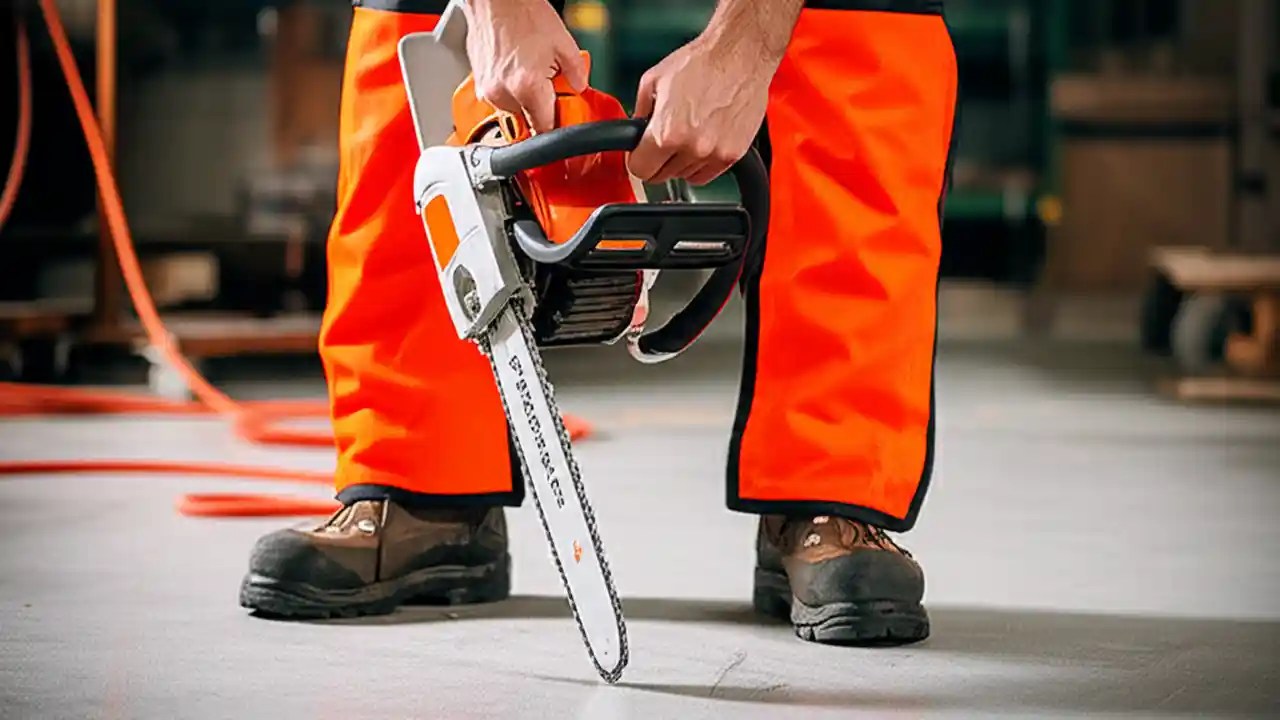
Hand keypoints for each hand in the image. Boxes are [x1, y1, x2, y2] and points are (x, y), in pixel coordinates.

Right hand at [463, 0, 587, 132]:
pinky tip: (517, 69)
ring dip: (525, 100)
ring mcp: (487, 91)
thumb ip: (578, 75)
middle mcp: (503, 94)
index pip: (546, 129)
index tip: (563, 122)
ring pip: (513, 112)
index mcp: (526, 87)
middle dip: (542, 109)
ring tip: (530, 71)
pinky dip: (510, 90)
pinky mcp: (478, 84)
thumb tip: (579, 91)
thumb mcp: (564, 44)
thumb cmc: (523, 13)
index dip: (558, 128)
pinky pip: (500, 99)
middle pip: (529, 122)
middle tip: (550, 88)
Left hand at [627, 36, 774, 185]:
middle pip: (662, 175)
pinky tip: (702, 141)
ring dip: (681, 161)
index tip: (640, 154)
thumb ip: (638, 111)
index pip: (640, 169)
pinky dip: (702, 164)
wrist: (739, 55)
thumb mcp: (653, 80)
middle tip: (664, 140)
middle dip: (658, 160)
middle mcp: (692, 147)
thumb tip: (634, 130)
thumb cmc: (702, 62)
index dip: (637, 160)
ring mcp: (715, 153)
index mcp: (666, 132)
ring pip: (685, 176)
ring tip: (688, 134)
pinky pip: (709, 174)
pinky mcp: (733, 154)